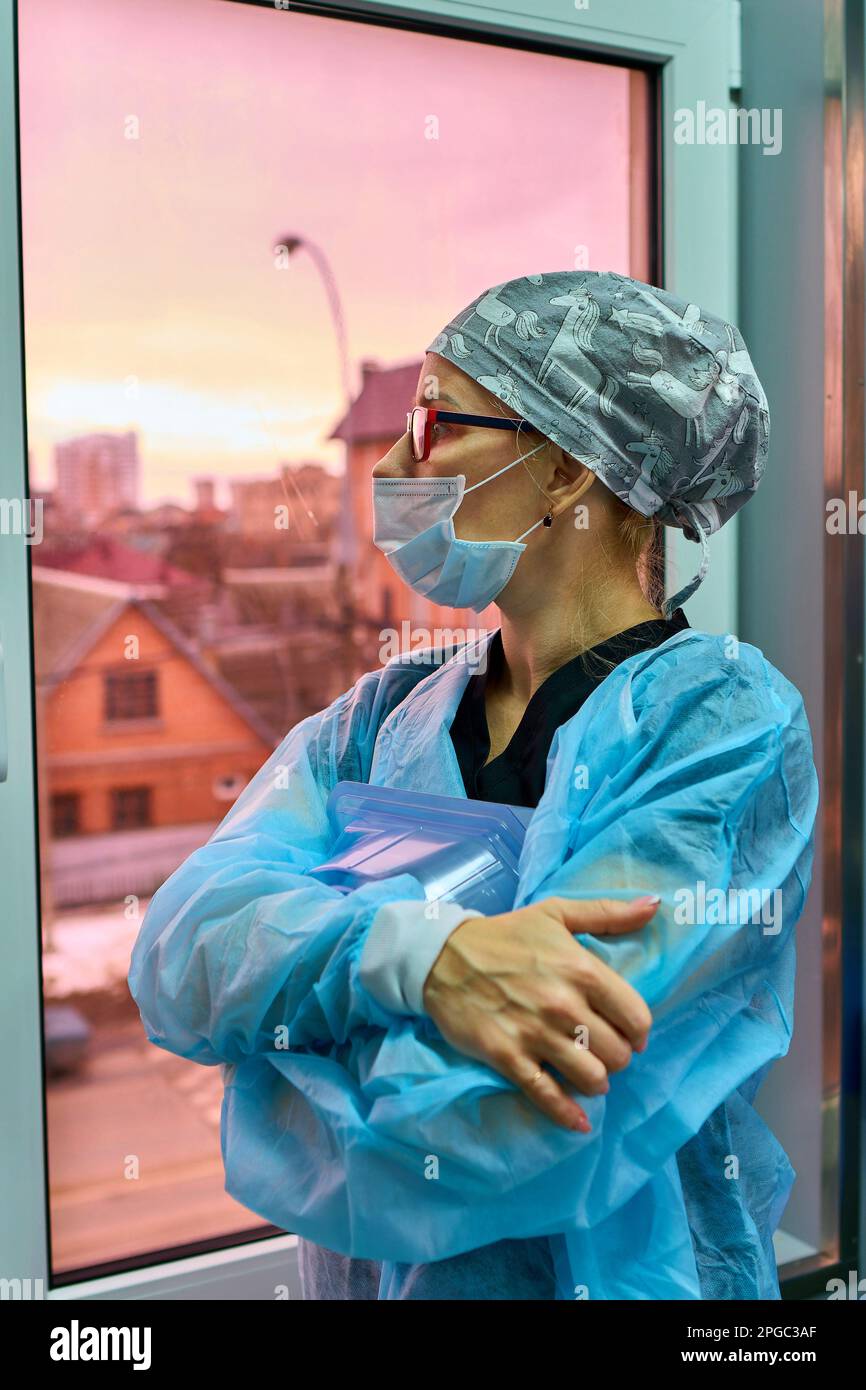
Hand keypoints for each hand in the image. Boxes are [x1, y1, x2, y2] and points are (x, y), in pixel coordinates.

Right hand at [421, 895, 657, 1131]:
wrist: (442, 955)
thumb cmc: (505, 935)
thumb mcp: (556, 913)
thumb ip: (608, 913)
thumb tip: (654, 905)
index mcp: (582, 970)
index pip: (636, 1017)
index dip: (638, 1030)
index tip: (629, 1033)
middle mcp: (563, 1004)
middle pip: (617, 1053)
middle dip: (616, 1056)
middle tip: (602, 1051)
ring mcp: (535, 1034)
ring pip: (590, 1077)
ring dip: (595, 1081)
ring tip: (588, 1074)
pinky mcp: (507, 1057)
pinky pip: (546, 1095)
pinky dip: (566, 1113)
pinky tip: (578, 1122)